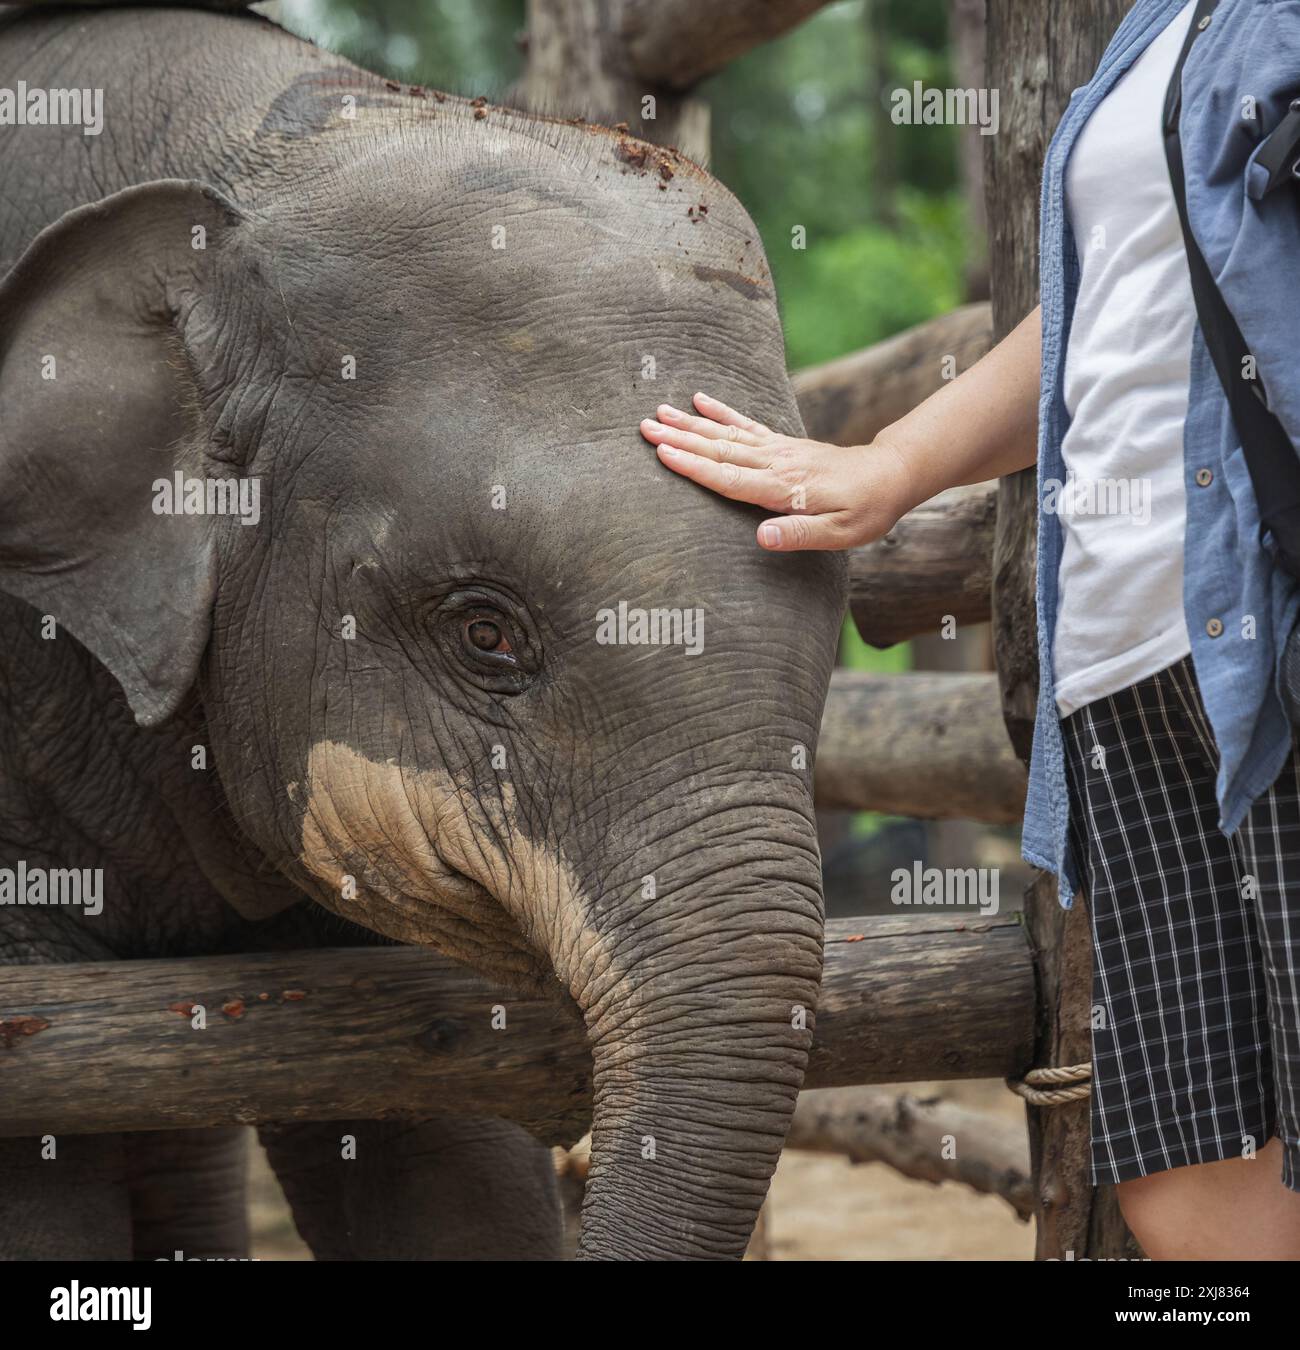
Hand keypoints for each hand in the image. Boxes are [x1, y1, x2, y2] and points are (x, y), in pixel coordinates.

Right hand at [639, 392, 917, 550]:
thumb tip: (762, 537)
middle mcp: (776, 463)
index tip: (664, 453)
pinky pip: (746, 425)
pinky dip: (722, 412)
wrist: (891, 475)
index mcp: (784, 488)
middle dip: (681, 438)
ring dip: (691, 424)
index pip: (731, 478)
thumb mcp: (841, 533)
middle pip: (720, 451)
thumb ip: (800, 535)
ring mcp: (778, 450)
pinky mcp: (783, 444)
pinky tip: (700, 400)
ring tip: (658, 413)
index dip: (695, 467)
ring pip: (727, 435)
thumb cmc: (866, 510)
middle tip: (645, 426)